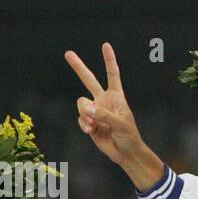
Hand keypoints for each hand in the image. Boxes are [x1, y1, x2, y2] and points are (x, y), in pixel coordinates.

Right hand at [66, 43, 165, 191]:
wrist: (125, 153)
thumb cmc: (129, 137)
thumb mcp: (121, 124)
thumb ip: (105, 114)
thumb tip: (88, 109)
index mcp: (116, 97)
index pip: (112, 75)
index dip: (109, 60)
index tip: (105, 45)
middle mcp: (103, 101)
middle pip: (89, 80)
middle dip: (78, 67)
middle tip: (68, 53)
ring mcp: (95, 111)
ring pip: (81, 103)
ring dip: (85, 113)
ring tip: (93, 124)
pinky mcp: (89, 123)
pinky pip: (80, 119)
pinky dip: (84, 124)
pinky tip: (91, 130)